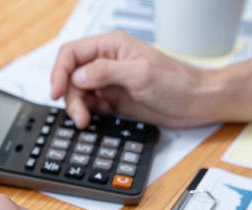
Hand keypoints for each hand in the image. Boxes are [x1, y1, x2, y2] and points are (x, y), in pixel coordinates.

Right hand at [50, 31, 251, 128]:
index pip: (71, 53)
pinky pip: (90, 105)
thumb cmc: (176, 83)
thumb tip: (78, 76)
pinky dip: (88, 113)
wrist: (196, 102)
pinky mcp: (113, 98)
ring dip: (78, 108)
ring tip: (86, 122)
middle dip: (70, 96)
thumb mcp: (139, 74)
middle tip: (79, 117)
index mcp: (111, 45)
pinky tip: (98, 118)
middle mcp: (106, 61)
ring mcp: (109, 80)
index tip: (55, 93)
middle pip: (71, 76)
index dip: (59, 72)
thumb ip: (105, 71)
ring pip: (78, 92)